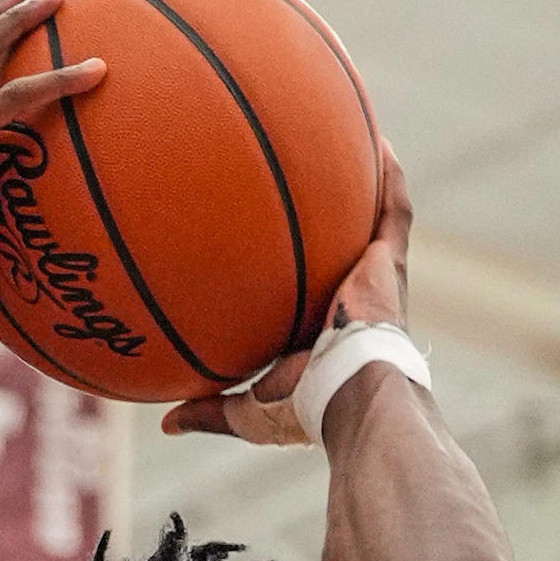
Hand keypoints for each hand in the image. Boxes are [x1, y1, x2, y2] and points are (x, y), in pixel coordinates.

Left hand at [164, 151, 412, 440]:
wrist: (351, 396)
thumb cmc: (304, 408)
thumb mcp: (246, 411)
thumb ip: (208, 410)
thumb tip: (165, 423)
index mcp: (321, 325)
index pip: (308, 285)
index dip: (297, 262)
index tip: (271, 237)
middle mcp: (351, 294)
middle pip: (340, 241)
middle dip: (331, 211)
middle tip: (308, 173)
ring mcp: (374, 276)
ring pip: (373, 218)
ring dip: (367, 180)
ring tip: (353, 137)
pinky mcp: (391, 263)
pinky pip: (394, 210)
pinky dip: (390, 176)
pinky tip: (380, 141)